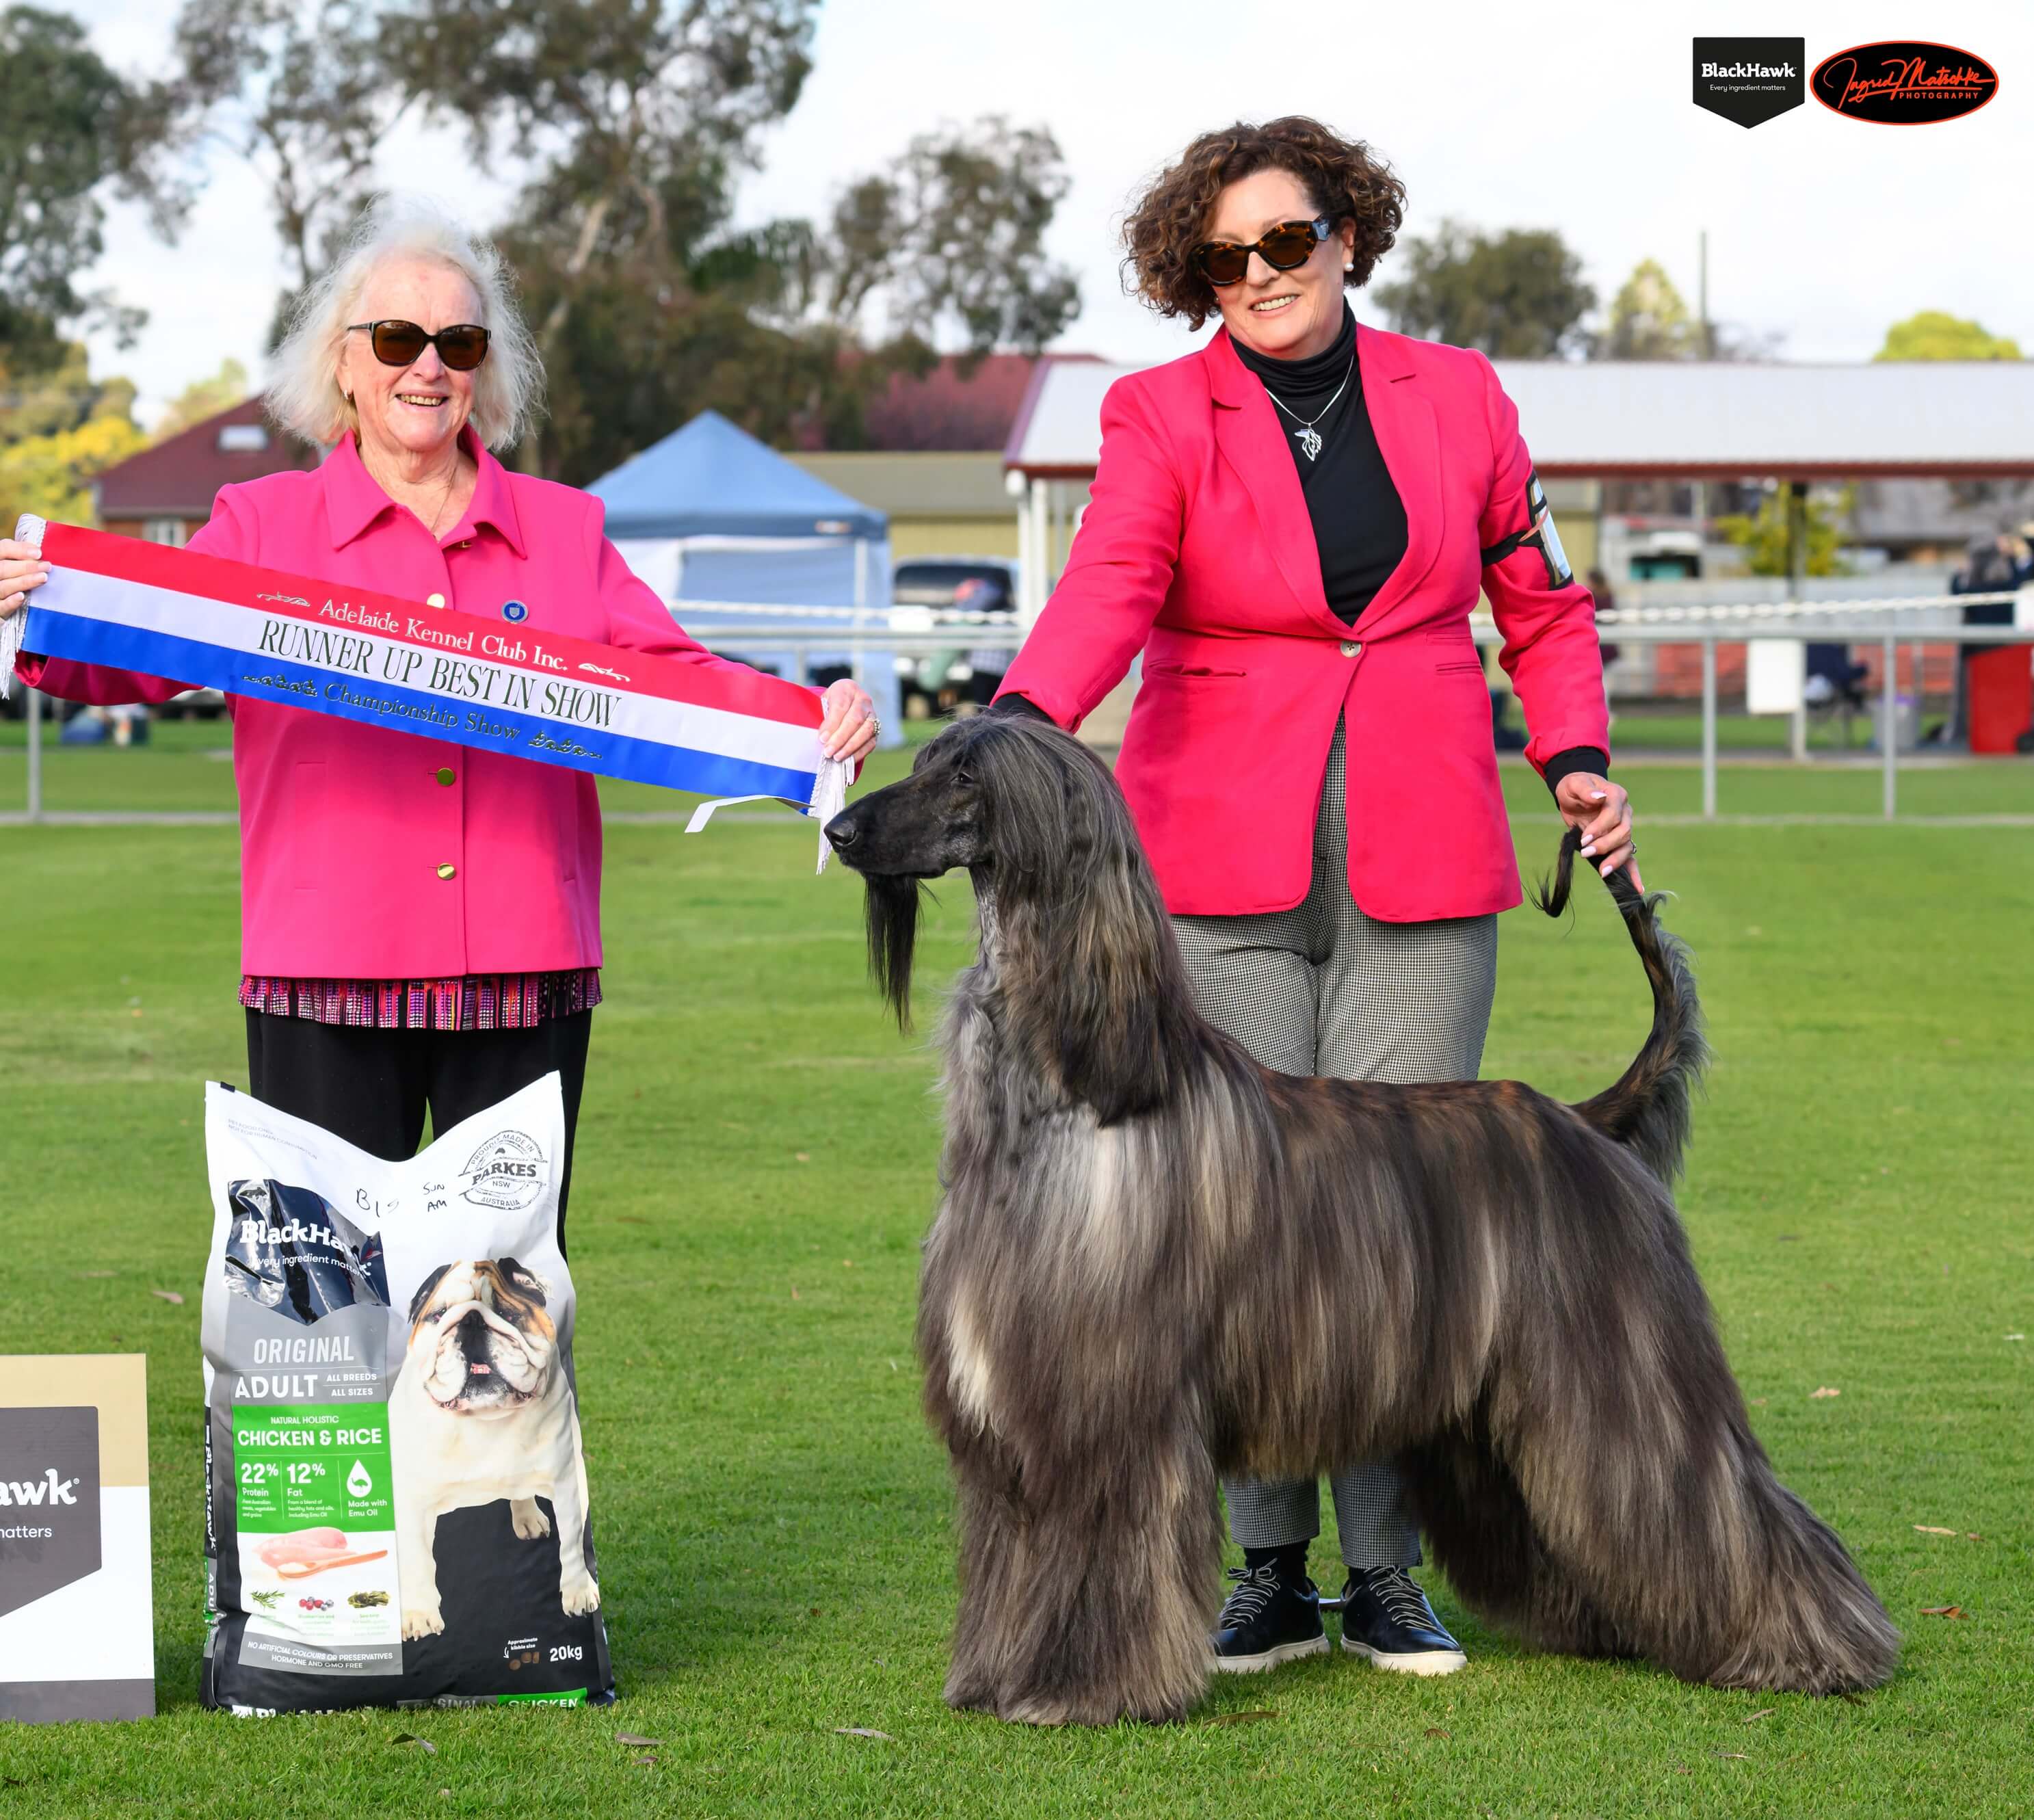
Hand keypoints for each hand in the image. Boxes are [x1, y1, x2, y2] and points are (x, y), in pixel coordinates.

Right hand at [0, 537, 50, 621]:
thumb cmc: (9, 576)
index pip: (2, 549)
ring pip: (4, 587)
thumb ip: (20, 554)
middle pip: (3, 569)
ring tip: (43, 578)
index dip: (19, 550)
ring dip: (24, 582)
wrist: (1, 599)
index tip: (39, 553)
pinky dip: (11, 601)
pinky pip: (1, 606)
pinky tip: (21, 596)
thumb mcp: (12, 561)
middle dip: (26, 567)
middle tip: (46, 566)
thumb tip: (37, 550)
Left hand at [819, 678, 878, 762]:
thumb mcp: (822, 704)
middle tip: (828, 752)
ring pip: (866, 731)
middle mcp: (863, 699)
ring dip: (850, 747)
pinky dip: (859, 753)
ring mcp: (872, 714)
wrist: (845, 704)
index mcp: (847, 688)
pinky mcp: (877, 729)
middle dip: (840, 738)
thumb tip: (824, 739)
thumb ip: (824, 718)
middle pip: (855, 720)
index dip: (832, 724)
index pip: (840, 707)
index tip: (822, 739)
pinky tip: (848, 760)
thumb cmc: (829, 705)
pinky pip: (871, 742)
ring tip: (837, 757)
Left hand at [1554, 773, 1641, 888]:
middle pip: (1622, 833)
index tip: (1584, 839)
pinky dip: (1634, 873)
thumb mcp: (1575, 784)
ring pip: (1626, 846)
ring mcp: (1625, 828)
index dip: (1600, 828)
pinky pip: (1630, 858)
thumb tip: (1599, 797)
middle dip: (1604, 845)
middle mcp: (1625, 813)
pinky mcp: (1619, 841)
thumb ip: (1586, 790)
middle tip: (1585, 853)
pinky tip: (1637, 888)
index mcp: (1617, 796)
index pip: (1613, 815)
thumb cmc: (1575, 787)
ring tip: (1602, 872)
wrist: (1576, 793)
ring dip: (1615, 860)